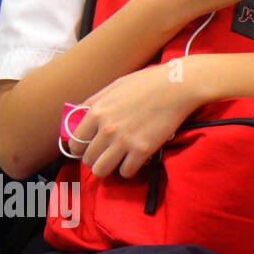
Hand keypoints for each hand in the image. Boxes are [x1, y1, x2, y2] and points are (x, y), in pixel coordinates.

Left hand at [67, 62, 207, 178]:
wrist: (179, 85)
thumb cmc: (149, 82)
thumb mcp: (115, 86)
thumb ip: (95, 101)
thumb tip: (78, 115)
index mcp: (97, 111)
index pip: (75, 143)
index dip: (80, 149)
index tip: (90, 148)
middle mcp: (106, 129)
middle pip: (87, 159)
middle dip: (95, 159)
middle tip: (106, 154)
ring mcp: (124, 141)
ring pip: (101, 171)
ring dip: (108, 168)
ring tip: (117, 161)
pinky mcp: (143, 149)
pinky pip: (126, 172)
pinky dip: (129, 169)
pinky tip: (134, 161)